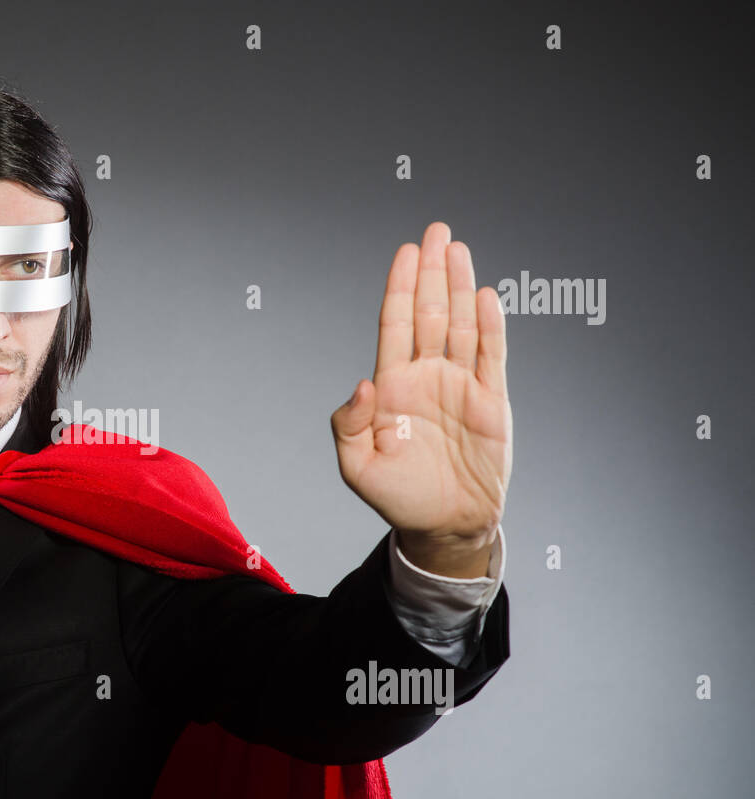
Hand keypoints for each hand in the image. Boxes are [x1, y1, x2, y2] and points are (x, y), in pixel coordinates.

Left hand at [330, 223, 512, 572]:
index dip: (400, 288)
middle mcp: (427, 378)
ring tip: (458, 249)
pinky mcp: (491, 402)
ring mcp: (460, 386)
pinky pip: (492, 356)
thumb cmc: (397, 497)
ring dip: (460, 286)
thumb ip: (348, 425)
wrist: (445, 526)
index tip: (405, 252)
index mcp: (392, 387)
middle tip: (436, 231)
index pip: (396, 326)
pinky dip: (490, 326)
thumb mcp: (356, 467)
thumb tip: (364, 383)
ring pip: (461, 325)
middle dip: (431, 272)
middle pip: (430, 314)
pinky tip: (485, 295)